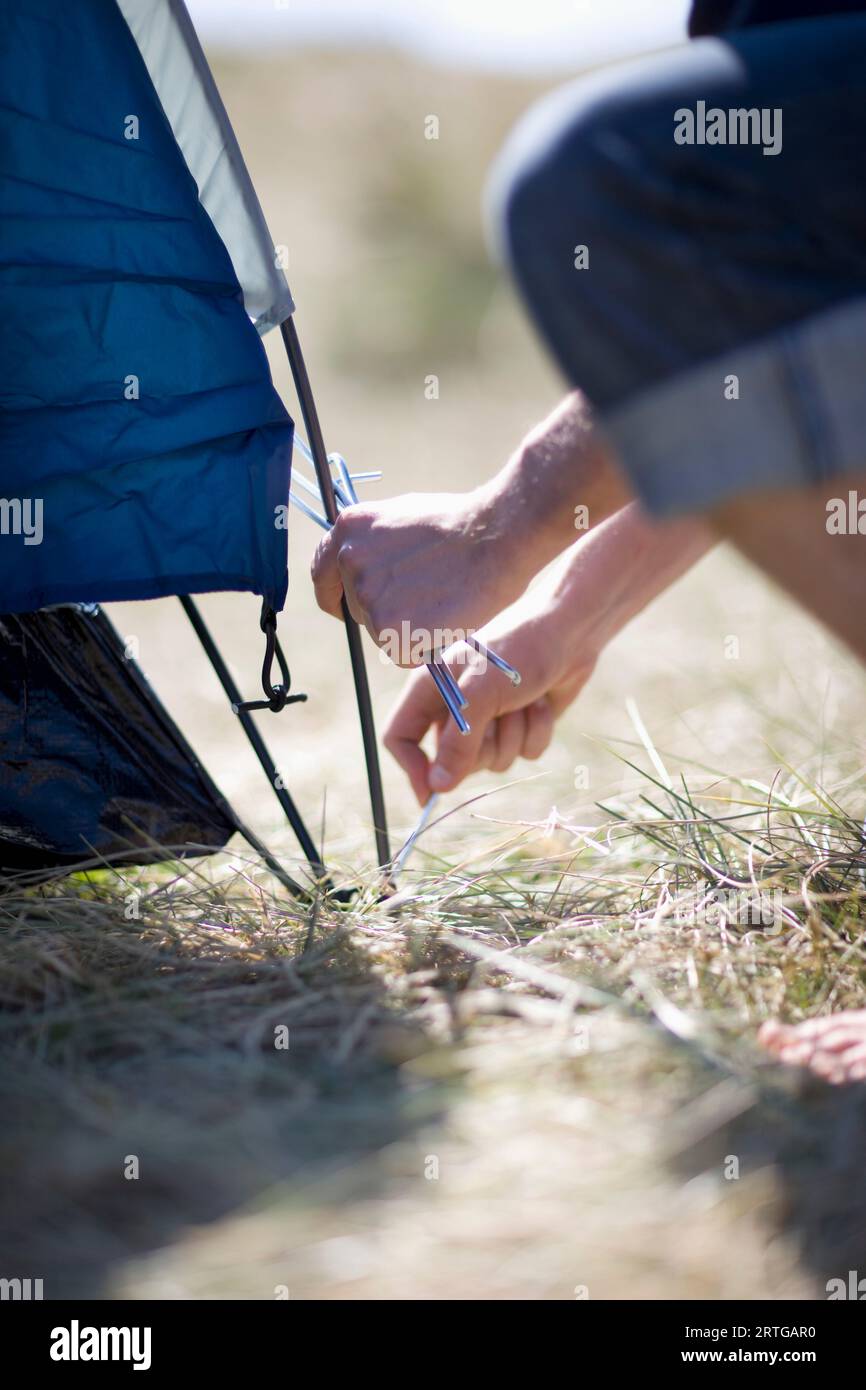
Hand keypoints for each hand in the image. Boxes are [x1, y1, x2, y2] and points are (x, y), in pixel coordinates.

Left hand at [311, 488, 521, 662]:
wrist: (495, 535)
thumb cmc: (462, 524)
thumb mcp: (402, 516)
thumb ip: (376, 543)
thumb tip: (372, 569)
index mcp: (349, 530)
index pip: (323, 575)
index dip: (335, 595)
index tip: (345, 607)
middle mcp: (350, 561)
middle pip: (357, 608)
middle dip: (386, 612)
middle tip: (426, 599)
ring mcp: (366, 596)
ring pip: (381, 633)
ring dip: (408, 629)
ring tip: (441, 601)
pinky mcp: (387, 628)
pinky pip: (401, 653)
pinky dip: (422, 647)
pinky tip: (444, 619)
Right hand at [383, 505, 712, 800]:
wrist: (571, 629)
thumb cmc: (518, 648)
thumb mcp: (482, 693)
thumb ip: (458, 742)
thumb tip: (438, 787)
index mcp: (430, 690)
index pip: (400, 738)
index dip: (411, 768)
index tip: (431, 795)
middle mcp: (455, 707)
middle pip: (453, 761)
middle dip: (483, 745)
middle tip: (499, 716)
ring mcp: (489, 718)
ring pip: (494, 760)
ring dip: (515, 735)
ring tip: (525, 700)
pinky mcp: (521, 724)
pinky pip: (524, 753)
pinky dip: (537, 731)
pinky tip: (542, 702)